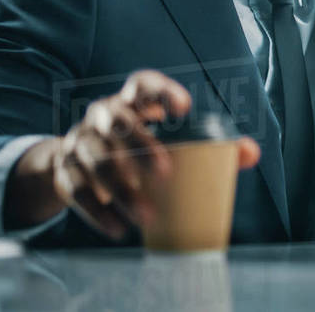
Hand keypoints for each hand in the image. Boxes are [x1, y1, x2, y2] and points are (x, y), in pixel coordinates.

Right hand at [5, 69, 260, 237]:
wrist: (76, 164)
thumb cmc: (137, 147)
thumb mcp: (167, 142)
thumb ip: (211, 146)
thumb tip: (250, 153)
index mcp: (131, 102)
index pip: (141, 84)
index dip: (160, 92)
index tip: (183, 108)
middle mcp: (102, 116)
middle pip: (116, 121)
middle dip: (141, 145)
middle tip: (166, 174)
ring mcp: (78, 141)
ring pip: (96, 159)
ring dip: (121, 189)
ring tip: (147, 216)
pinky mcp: (64, 171)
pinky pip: (77, 190)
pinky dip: (99, 212)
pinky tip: (119, 229)